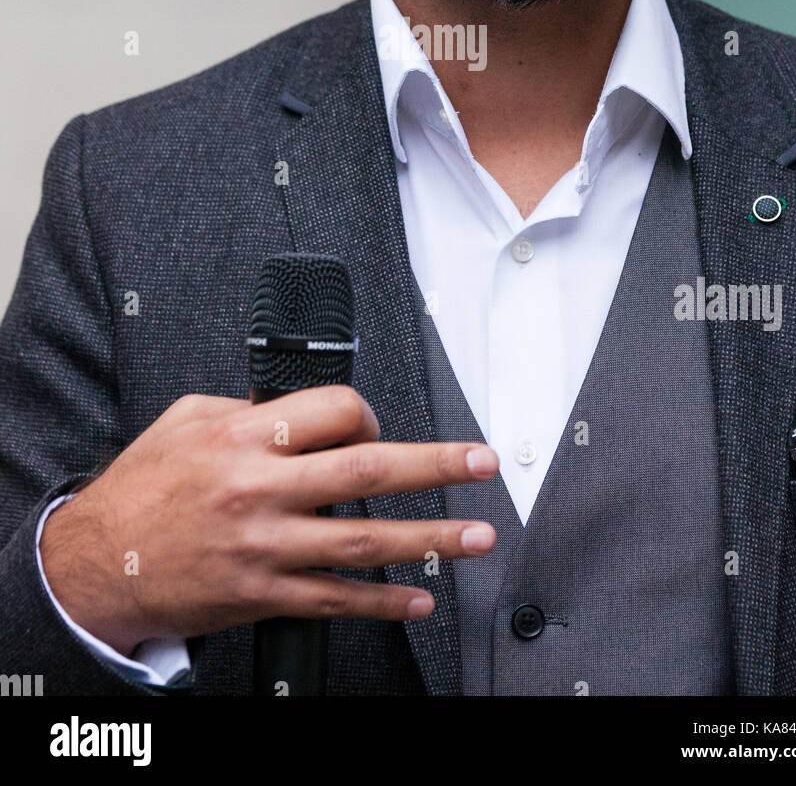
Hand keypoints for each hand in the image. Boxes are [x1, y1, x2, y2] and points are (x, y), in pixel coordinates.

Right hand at [40, 387, 497, 655]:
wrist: (97, 566)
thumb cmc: (142, 488)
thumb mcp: (188, 420)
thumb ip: (250, 411)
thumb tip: (302, 410)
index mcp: (244, 437)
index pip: (334, 411)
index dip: (367, 412)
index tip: (376, 421)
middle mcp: (260, 490)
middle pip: (367, 471)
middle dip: (436, 465)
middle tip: (482, 463)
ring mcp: (265, 548)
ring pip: (364, 542)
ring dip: (430, 538)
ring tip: (476, 535)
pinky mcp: (262, 595)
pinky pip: (334, 600)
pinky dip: (382, 602)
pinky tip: (418, 598)